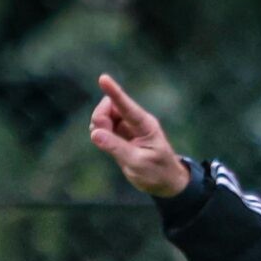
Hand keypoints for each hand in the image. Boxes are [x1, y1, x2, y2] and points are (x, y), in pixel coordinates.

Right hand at [89, 74, 190, 196]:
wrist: (165, 182)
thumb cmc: (157, 173)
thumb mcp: (137, 163)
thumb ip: (116, 147)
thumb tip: (95, 134)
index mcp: (145, 125)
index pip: (127, 106)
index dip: (114, 92)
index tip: (103, 78)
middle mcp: (136, 122)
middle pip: (110, 106)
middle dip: (100, 117)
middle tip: (100, 135)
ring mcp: (128, 127)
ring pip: (105, 115)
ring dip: (99, 125)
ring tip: (104, 142)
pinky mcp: (121, 135)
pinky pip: (104, 126)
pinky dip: (99, 132)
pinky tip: (103, 142)